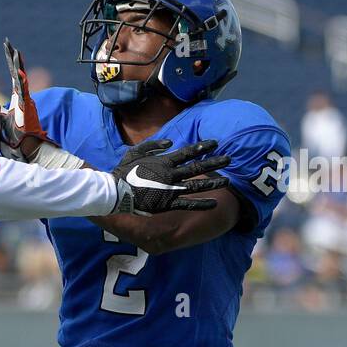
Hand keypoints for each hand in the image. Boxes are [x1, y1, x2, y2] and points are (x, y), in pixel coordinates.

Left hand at [0, 38, 49, 156]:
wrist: (27, 146)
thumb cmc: (16, 137)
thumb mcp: (2, 122)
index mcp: (18, 97)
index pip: (13, 76)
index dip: (11, 63)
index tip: (9, 50)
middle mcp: (22, 96)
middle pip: (16, 72)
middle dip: (12, 58)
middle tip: (8, 43)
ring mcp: (25, 100)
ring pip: (20, 78)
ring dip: (17, 65)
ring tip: (14, 51)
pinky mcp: (26, 106)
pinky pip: (23, 91)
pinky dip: (21, 81)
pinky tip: (18, 71)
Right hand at [110, 138, 231, 213]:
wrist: (116, 191)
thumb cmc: (124, 171)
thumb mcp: (136, 151)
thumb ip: (154, 145)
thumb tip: (171, 142)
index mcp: (164, 162)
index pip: (188, 152)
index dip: (203, 147)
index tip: (216, 143)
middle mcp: (171, 175)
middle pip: (197, 167)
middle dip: (214, 162)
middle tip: (229, 159)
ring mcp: (170, 189)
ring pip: (196, 185)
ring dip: (213, 183)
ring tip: (227, 181)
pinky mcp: (167, 203)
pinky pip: (188, 204)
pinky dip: (201, 204)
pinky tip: (214, 203)